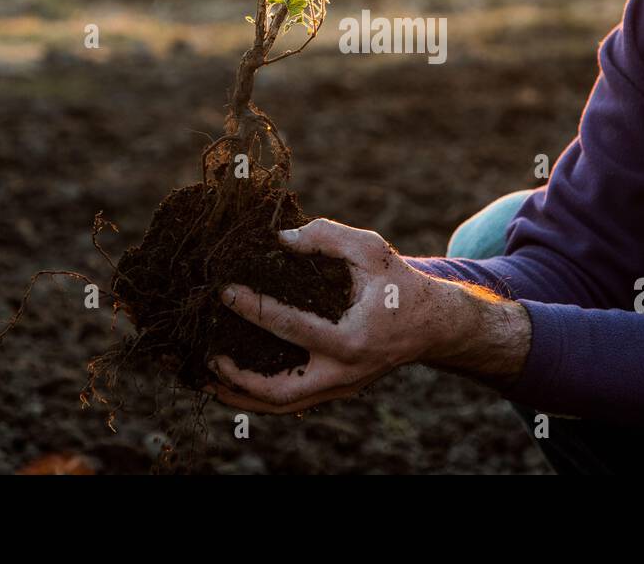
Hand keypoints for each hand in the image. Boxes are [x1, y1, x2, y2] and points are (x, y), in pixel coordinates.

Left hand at [202, 217, 456, 413]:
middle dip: (240, 378)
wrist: (433, 325)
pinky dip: (263, 394)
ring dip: (244, 397)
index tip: (224, 291)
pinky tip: (238, 380)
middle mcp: (346, 373)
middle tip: (210, 356)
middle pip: (282, 392)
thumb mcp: (370, 250)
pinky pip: (295, 400)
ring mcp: (343, 388)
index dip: (253, 308)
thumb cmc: (399, 283)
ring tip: (210, 380)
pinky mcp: (340, 391)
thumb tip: (279, 239)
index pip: (291, 328)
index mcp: (352, 339)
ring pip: (285, 406)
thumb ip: (326, 237)